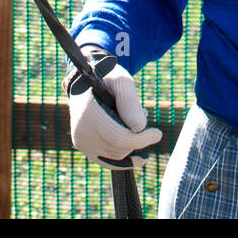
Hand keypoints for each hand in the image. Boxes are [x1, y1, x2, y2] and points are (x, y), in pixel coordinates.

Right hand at [64, 45, 161, 170]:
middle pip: (119, 148)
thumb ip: (129, 102)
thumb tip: (139, 128)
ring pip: (115, 156)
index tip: (157, 133)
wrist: (88, 79)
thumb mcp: (122, 82)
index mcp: (88, 112)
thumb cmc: (108, 77)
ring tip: (133, 124)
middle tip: (143, 118)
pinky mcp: (83, 146)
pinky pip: (106, 160)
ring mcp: (80, 140)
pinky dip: (123, 160)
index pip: (118, 137)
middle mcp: (81, 130)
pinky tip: (138, 158)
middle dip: (137, 139)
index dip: (141, 139)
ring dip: (130, 145)